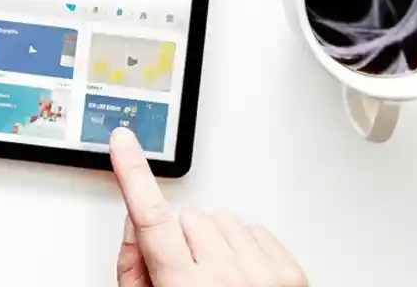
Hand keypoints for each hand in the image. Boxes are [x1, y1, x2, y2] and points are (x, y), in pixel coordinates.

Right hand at [109, 128, 307, 286]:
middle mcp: (228, 278)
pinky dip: (244, 248)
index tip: (124, 144)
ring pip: (222, 218)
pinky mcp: (292, 272)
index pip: (152, 219)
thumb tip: (136, 224)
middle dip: (181, 239)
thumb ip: (133, 268)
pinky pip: (256, 230)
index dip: (134, 174)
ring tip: (216, 280)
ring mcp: (264, 273)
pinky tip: (240, 277)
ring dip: (214, 242)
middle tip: (184, 275)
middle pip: (187, 217)